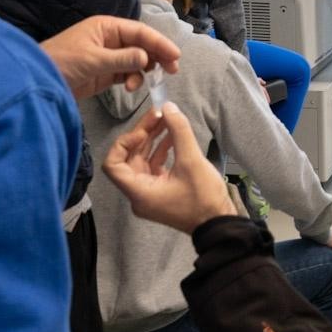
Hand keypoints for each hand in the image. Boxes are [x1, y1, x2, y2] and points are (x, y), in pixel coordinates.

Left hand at [41, 15, 179, 97]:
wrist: (37, 82)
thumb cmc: (62, 62)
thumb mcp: (92, 59)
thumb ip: (122, 59)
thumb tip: (146, 58)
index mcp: (107, 27)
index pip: (139, 32)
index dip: (159, 42)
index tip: (175, 55)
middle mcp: (110, 39)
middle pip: (142, 45)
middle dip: (157, 56)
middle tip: (172, 70)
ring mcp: (108, 56)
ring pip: (137, 60)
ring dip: (145, 70)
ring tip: (146, 82)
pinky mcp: (105, 73)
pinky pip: (127, 74)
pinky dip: (134, 79)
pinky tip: (132, 87)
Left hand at [103, 103, 238, 233]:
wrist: (219, 224)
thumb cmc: (203, 198)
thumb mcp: (192, 161)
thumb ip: (179, 131)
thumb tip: (168, 107)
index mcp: (139, 191)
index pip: (113, 165)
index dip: (123, 143)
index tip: (143, 131)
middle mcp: (138, 194)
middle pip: (129, 159)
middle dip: (142, 134)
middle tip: (158, 114)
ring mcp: (149, 194)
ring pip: (142, 161)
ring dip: (153, 140)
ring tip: (167, 119)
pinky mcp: (160, 192)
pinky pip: (153, 167)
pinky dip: (160, 151)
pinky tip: (174, 136)